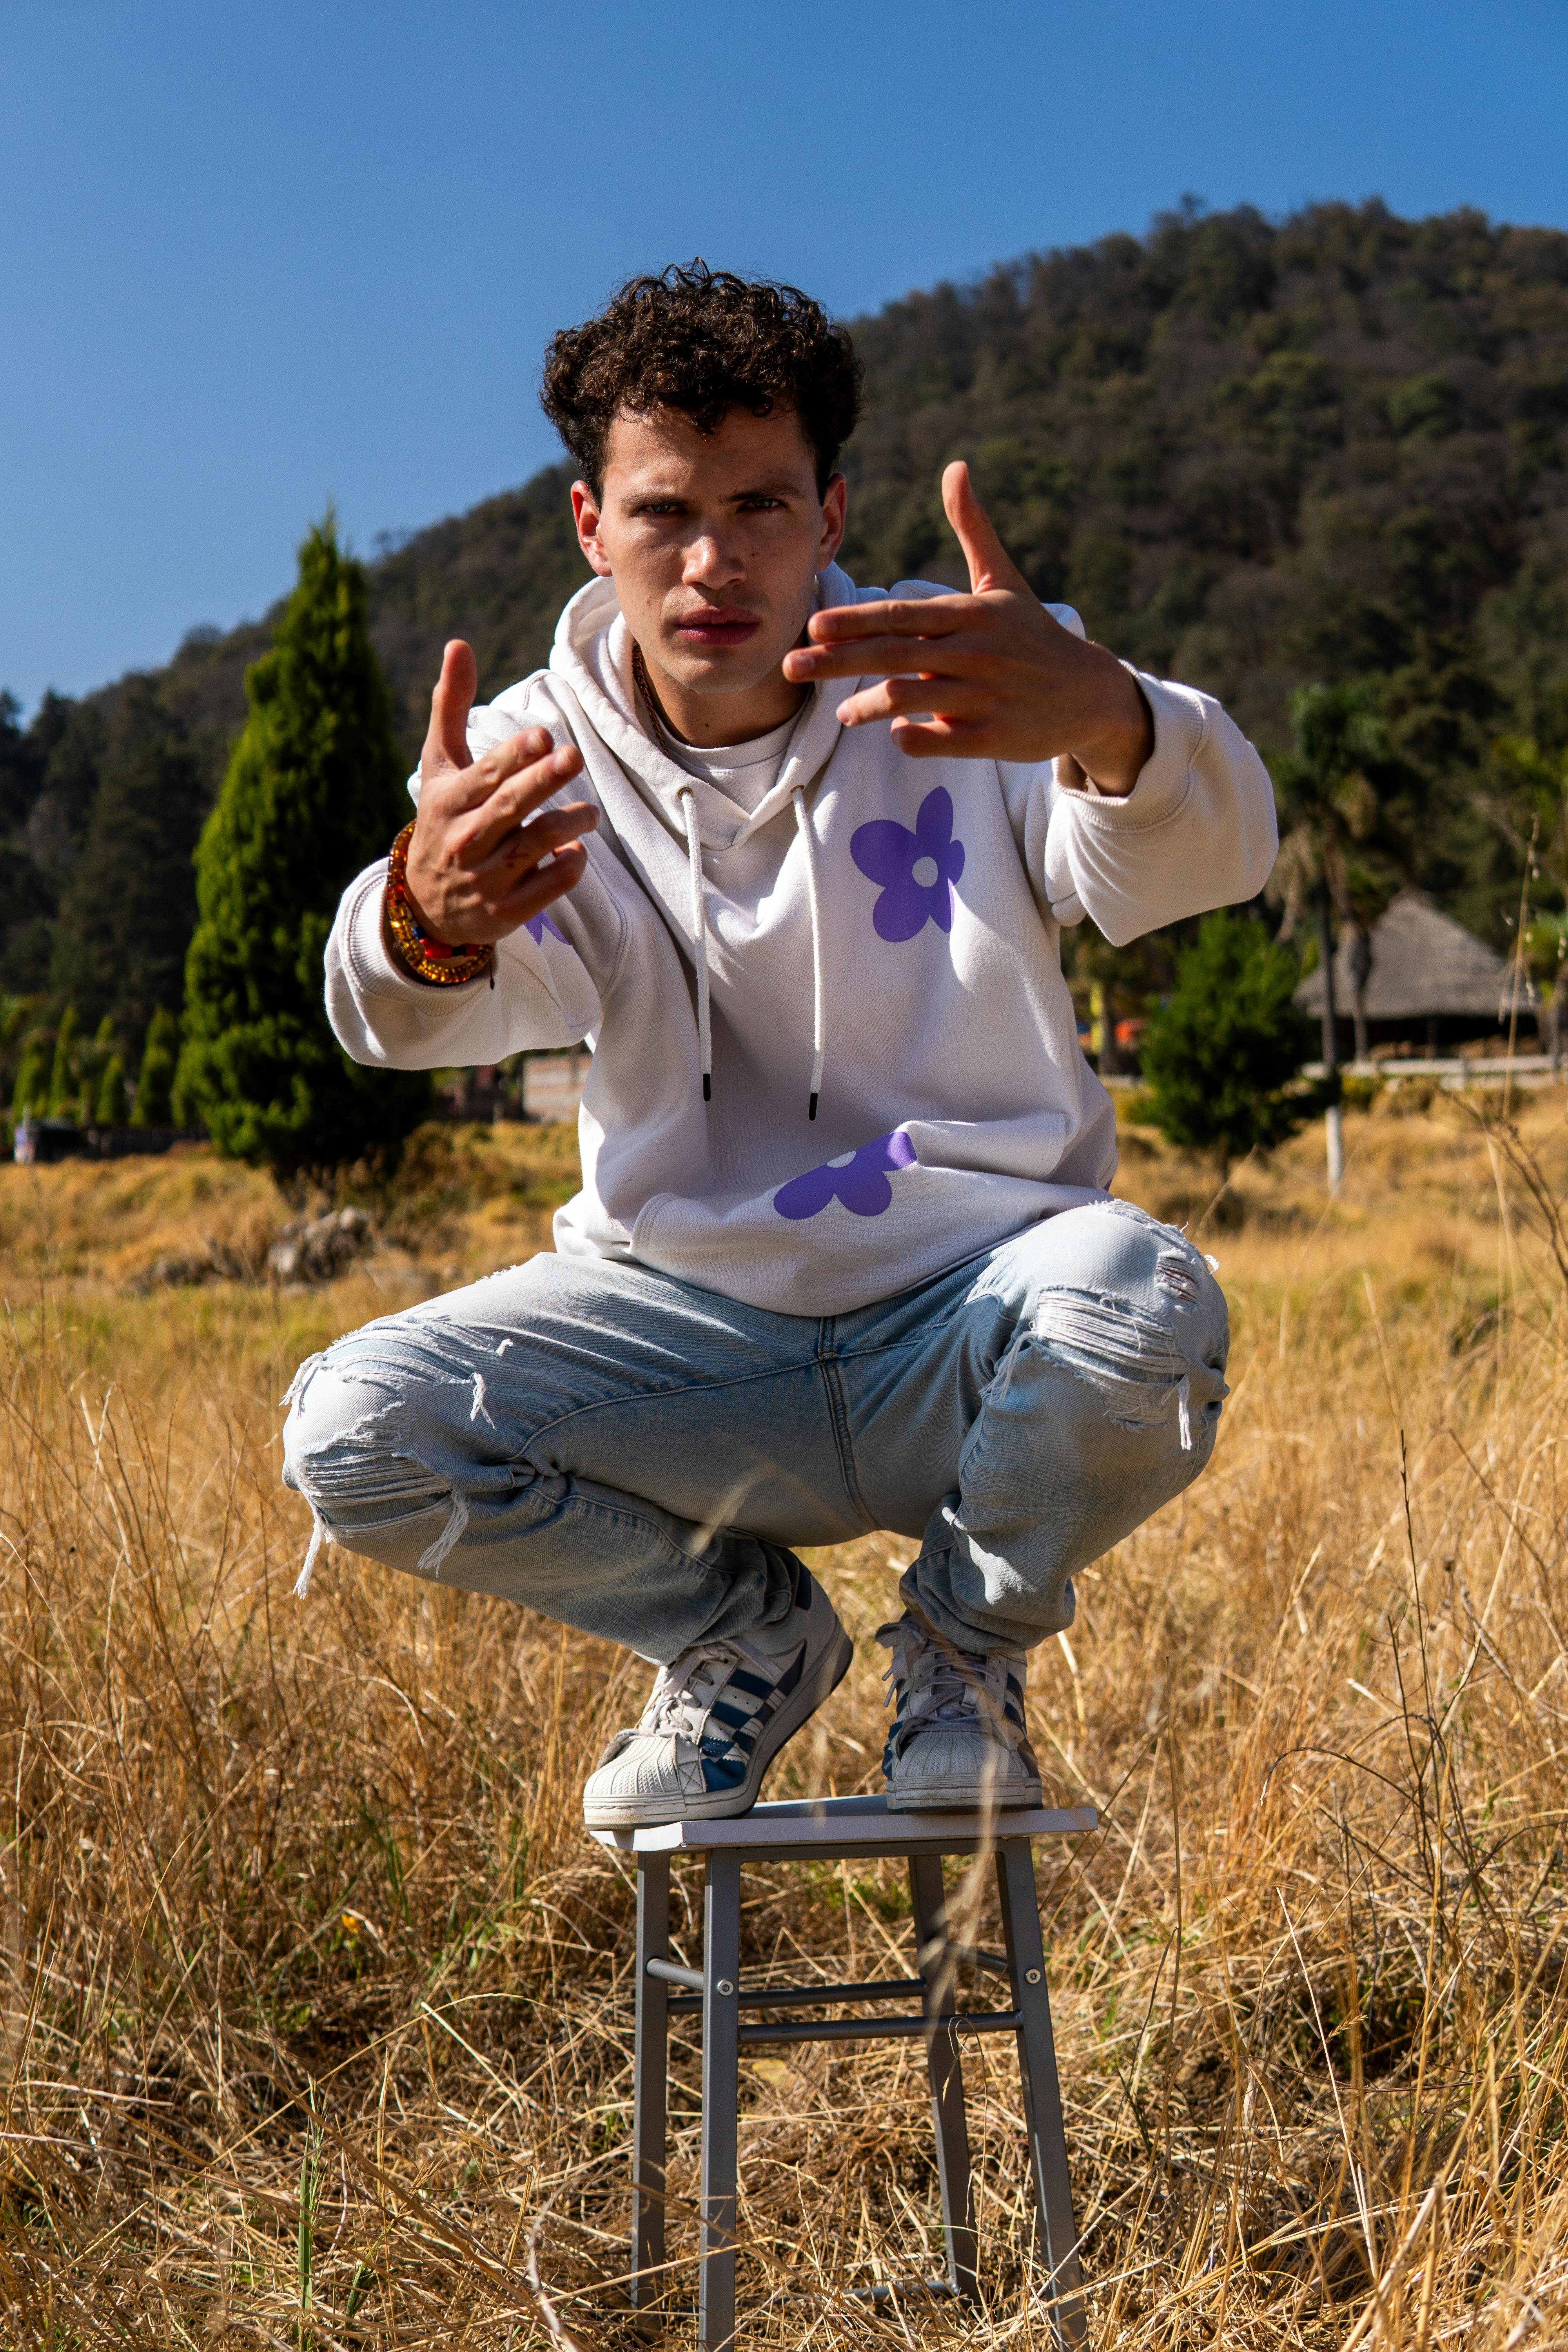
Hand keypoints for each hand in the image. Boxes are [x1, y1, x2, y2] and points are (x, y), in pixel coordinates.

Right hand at [403, 641, 598, 943]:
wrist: (428, 905)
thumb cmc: (443, 818)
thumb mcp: (439, 765)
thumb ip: (451, 706)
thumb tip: (459, 644)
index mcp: (450, 800)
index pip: (486, 774)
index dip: (515, 755)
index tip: (543, 735)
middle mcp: (465, 839)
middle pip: (509, 808)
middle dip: (541, 782)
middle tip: (573, 756)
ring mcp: (485, 879)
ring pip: (531, 847)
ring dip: (566, 825)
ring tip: (591, 812)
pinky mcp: (505, 912)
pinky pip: (544, 891)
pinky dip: (564, 870)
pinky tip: (576, 851)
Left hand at [782, 461, 1153, 793]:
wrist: (1089, 692)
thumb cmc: (1032, 634)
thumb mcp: (1003, 580)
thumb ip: (972, 527)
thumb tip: (955, 466)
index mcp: (972, 613)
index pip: (901, 616)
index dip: (855, 620)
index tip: (813, 623)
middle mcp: (976, 652)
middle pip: (892, 656)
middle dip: (835, 661)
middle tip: (791, 666)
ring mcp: (984, 696)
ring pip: (908, 700)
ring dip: (866, 707)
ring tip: (842, 711)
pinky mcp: (993, 737)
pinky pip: (936, 740)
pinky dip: (910, 738)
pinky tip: (893, 733)